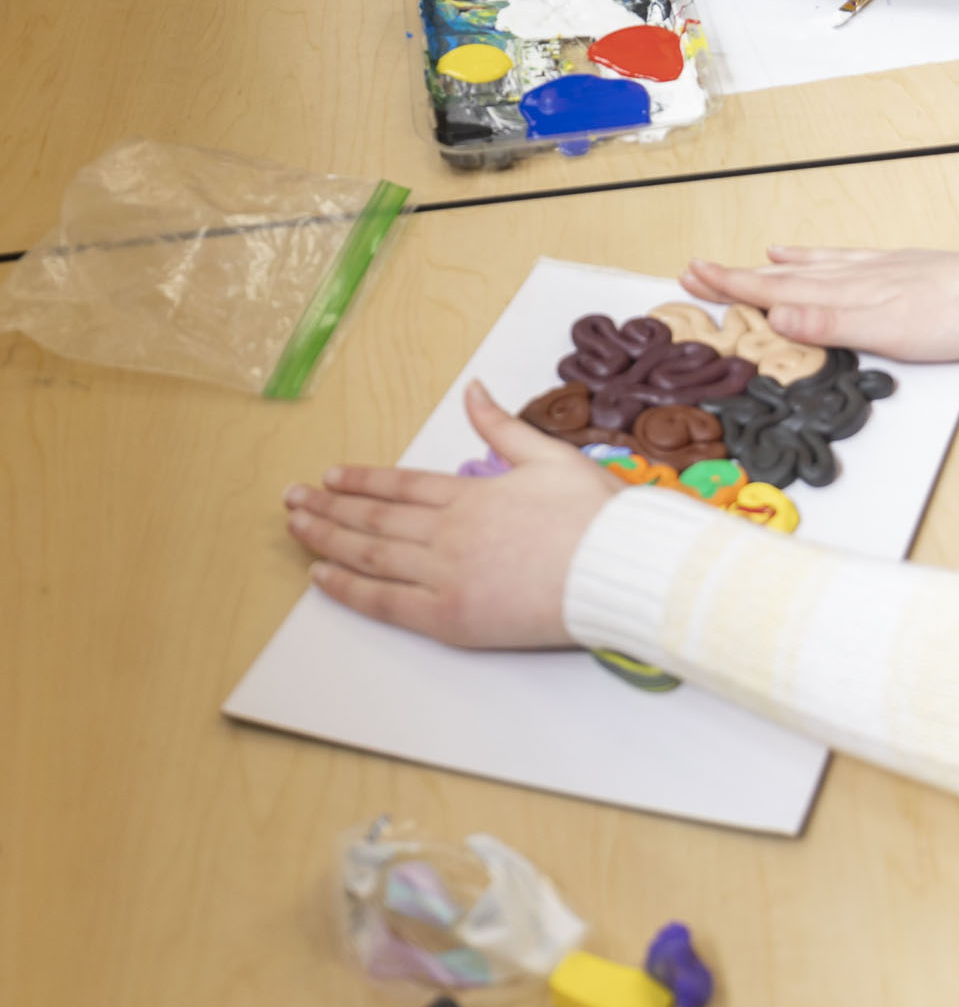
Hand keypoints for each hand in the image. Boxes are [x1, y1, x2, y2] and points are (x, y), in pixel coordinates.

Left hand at [281, 381, 610, 646]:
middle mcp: (449, 532)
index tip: (330, 476)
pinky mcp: (452, 617)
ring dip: (327, 540)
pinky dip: (349, 589)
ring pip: (371, 554)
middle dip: (328, 508)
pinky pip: (386, 602)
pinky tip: (321, 579)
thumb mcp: (550, 456)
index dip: (361, 481)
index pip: (401, 485)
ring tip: (296, 529)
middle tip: (291, 500)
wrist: (620, 568)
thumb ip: (502, 427)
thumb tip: (474, 389)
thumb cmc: (596, 515)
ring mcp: (446, 575)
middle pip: (374, 519)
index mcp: (472, 493)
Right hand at [680, 242, 958, 361]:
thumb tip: (773, 315)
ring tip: (735, 263)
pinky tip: (801, 253)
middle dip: (735, 276)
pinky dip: (811, 257)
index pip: (774, 289)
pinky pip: (838, 259)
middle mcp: (852, 276)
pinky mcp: (894, 269)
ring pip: (805, 267)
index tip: (691, 281)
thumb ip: (830, 324)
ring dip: (767, 268)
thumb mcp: (890, 332)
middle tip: (691, 272)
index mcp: (845, 294)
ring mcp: (872, 270)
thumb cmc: (956, 317)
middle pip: (781, 275)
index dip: (731, 287)